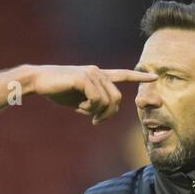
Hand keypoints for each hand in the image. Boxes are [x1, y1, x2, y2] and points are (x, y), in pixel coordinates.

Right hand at [25, 65, 156, 124]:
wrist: (39, 81)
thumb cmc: (57, 90)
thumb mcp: (78, 101)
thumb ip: (92, 105)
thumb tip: (99, 114)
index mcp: (98, 76)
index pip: (123, 75)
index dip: (139, 78)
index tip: (155, 77)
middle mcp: (98, 72)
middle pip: (117, 98)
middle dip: (108, 114)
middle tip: (94, 121)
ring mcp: (92, 73)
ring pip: (107, 101)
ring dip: (96, 112)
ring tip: (82, 111)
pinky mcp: (84, 78)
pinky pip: (96, 100)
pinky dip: (89, 108)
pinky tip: (79, 107)